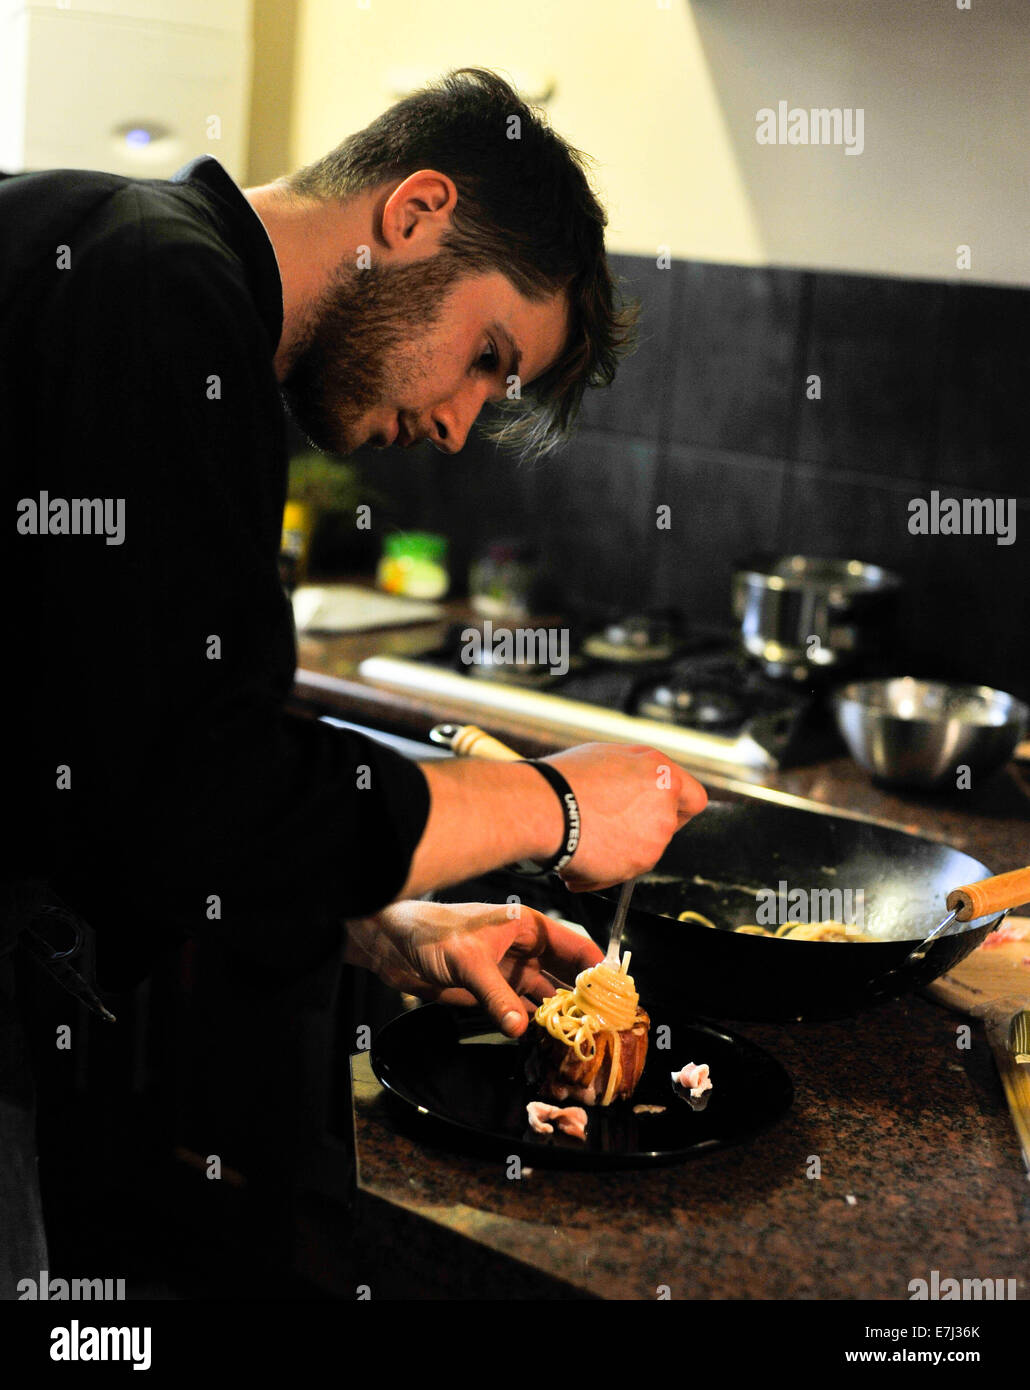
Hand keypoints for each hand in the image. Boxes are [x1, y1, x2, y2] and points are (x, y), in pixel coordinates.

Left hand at [342, 899, 603, 1036]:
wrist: (393, 944)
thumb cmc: (431, 934)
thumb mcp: (468, 962)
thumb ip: (496, 995)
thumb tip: (521, 1027)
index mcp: (527, 927)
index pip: (574, 945)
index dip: (596, 966)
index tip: (615, 991)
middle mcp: (523, 948)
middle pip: (565, 972)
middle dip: (585, 995)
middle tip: (604, 1023)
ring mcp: (508, 970)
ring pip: (546, 994)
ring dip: (562, 1013)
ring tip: (583, 1037)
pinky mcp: (492, 991)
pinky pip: (522, 1009)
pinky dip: (535, 1023)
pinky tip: (548, 1039)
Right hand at [544, 742, 706, 890]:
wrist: (544, 808)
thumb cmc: (567, 779)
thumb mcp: (610, 756)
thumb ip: (639, 772)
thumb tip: (646, 781)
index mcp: (662, 775)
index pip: (694, 799)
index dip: (676, 806)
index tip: (659, 810)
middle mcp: (665, 808)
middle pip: (667, 828)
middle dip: (641, 829)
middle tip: (608, 823)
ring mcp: (654, 839)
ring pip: (644, 852)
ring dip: (620, 851)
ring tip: (585, 836)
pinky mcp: (637, 864)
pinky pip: (624, 872)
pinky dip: (604, 870)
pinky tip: (580, 854)